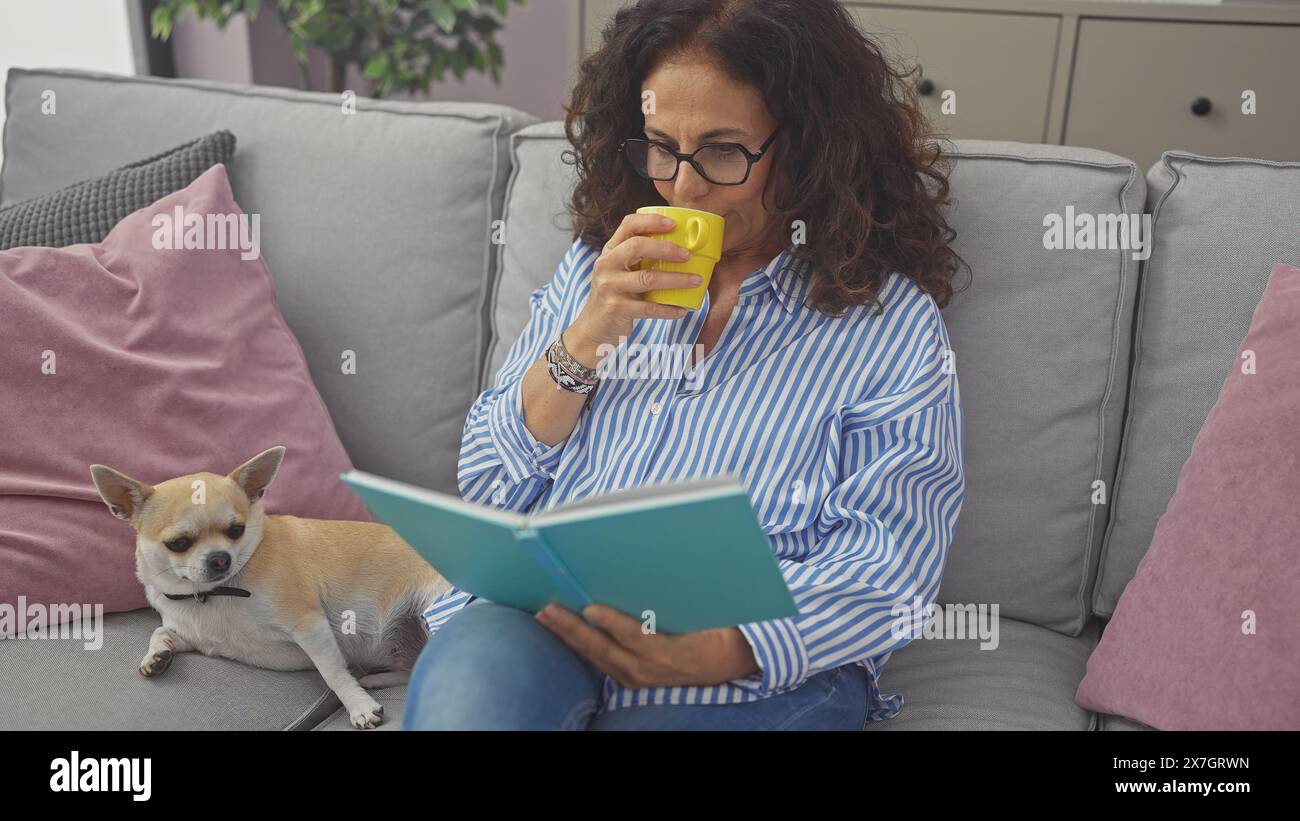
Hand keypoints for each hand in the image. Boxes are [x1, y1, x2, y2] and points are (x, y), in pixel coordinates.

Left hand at [534, 602, 760, 688]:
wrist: (724, 664)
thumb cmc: (712, 630)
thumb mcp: (701, 614)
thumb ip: (674, 600)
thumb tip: (646, 571)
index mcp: (669, 653)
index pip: (636, 637)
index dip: (612, 623)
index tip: (590, 607)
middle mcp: (648, 671)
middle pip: (603, 649)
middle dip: (572, 628)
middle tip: (548, 610)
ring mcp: (635, 678)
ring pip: (594, 657)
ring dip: (567, 636)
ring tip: (545, 617)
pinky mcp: (628, 679)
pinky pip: (598, 662)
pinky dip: (578, 645)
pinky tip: (562, 631)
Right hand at [566, 212, 704, 358]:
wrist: (593, 328)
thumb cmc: (615, 296)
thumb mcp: (619, 272)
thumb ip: (638, 259)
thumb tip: (680, 249)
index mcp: (610, 251)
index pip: (628, 225)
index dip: (651, 221)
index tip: (674, 224)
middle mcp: (606, 265)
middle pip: (637, 247)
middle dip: (667, 249)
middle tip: (688, 255)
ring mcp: (610, 287)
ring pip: (648, 278)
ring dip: (676, 279)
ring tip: (696, 281)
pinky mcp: (616, 309)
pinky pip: (649, 308)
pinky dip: (669, 309)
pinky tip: (682, 310)